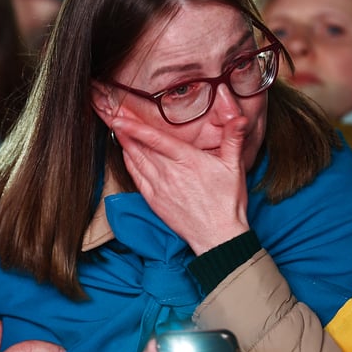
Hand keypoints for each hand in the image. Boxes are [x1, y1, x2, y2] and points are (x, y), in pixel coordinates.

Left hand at [110, 106, 250, 254]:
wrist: (218, 236)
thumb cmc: (227, 202)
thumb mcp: (234, 167)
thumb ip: (233, 138)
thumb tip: (239, 117)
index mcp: (187, 160)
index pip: (155, 138)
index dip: (134, 126)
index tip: (119, 117)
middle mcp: (169, 172)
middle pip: (140, 147)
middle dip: (125, 130)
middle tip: (113, 115)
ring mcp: (159, 187)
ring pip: (136, 161)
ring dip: (124, 144)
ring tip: (116, 130)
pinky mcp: (155, 201)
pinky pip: (137, 178)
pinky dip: (129, 164)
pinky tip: (126, 155)